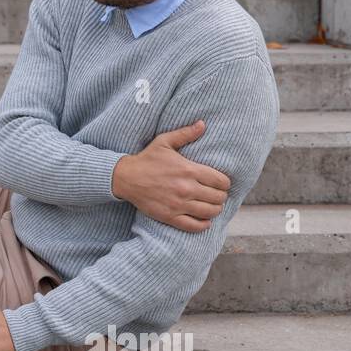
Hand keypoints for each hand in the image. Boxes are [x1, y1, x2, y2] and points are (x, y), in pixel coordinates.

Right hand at [111, 120, 231, 232]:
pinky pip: (194, 226)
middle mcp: (187, 188)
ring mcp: (179, 204)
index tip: (221, 183)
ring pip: (210, 212)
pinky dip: (204, 225)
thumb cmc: (146, 159)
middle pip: (218, 197)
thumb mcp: (164, 142)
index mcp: (189, 170)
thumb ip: (185, 133)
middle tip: (217, 194)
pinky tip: (204, 220)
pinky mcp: (170, 216)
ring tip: (212, 206)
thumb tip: (202, 124)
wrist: (126, 178)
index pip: (221, 181)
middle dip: (221, 196)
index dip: (225, 183)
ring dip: (215, 210)